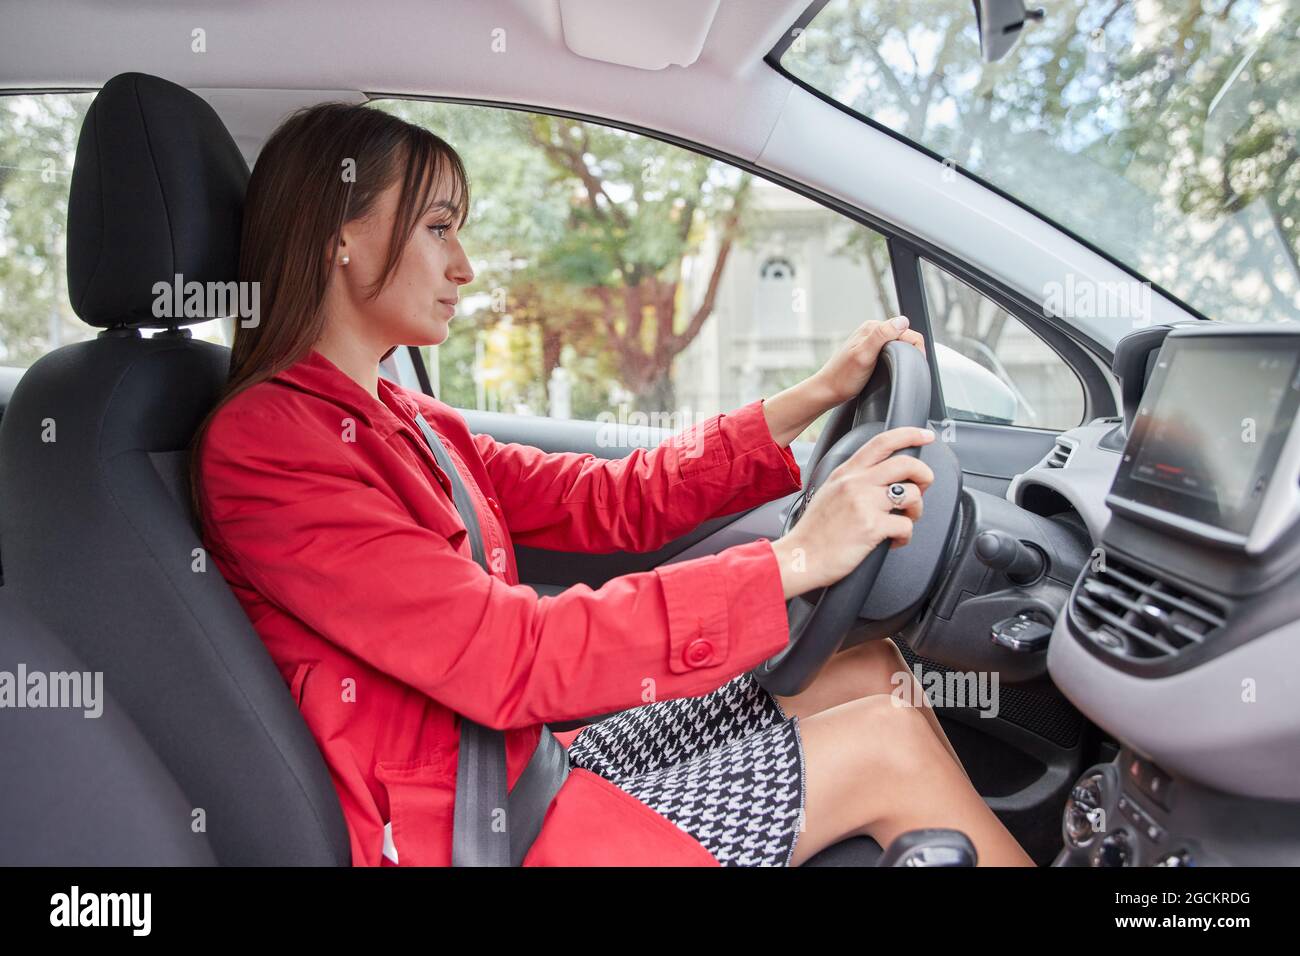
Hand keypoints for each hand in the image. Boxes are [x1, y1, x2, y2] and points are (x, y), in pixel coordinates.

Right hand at [770, 426, 935, 598]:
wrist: (800, 557)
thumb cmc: (814, 532)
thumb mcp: (829, 492)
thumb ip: (853, 481)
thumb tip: (883, 479)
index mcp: (846, 473)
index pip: (882, 442)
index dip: (910, 435)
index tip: (925, 436)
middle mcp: (855, 483)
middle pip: (906, 463)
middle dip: (924, 474)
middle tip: (923, 486)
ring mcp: (864, 504)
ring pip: (912, 494)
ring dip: (916, 509)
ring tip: (905, 520)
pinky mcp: (871, 527)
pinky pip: (906, 525)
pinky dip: (905, 536)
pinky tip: (893, 541)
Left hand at [812, 316, 926, 405]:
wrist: (827, 392)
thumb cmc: (843, 377)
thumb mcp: (864, 355)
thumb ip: (882, 335)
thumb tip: (902, 321)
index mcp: (872, 327)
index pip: (905, 329)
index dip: (915, 346)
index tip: (916, 362)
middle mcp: (872, 332)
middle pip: (903, 336)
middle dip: (910, 350)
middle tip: (908, 369)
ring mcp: (870, 342)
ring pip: (898, 345)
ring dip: (903, 355)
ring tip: (901, 369)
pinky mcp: (870, 353)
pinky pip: (890, 352)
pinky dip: (896, 360)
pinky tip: (892, 369)